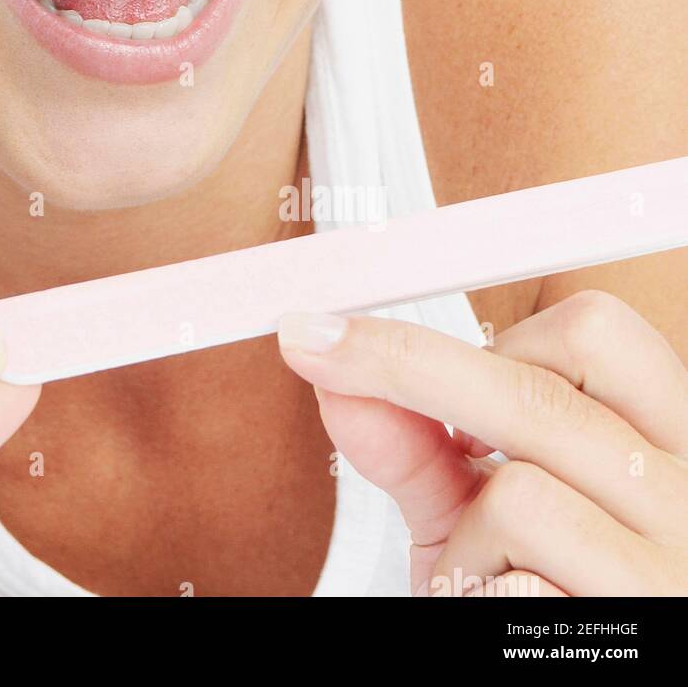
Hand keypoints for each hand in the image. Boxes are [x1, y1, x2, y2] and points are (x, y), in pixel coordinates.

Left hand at [276, 290, 687, 595]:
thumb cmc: (530, 596)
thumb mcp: (471, 513)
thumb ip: (412, 443)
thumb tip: (330, 365)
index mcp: (664, 446)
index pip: (601, 335)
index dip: (504, 333)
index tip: (407, 342)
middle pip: (539, 395)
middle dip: (406, 369)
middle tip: (322, 360)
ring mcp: (672, 576)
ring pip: (519, 495)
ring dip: (463, 539)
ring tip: (480, 576)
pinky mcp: (640, 641)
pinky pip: (515, 588)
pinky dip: (477, 597)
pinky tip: (503, 618)